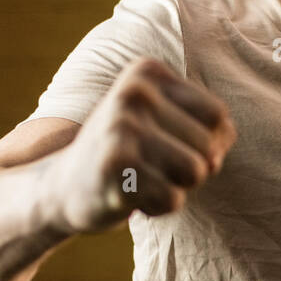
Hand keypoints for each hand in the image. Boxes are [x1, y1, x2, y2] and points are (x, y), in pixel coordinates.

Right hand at [53, 57, 237, 231]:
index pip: (218, 115)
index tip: (171, 145)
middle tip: (150, 166)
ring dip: (176, 187)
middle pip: (209, 146)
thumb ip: (208, 129)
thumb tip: (216, 158)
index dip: (208, 143)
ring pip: (196, 172)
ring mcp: (122, 128)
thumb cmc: (128, 153)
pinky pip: (173, 199)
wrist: (62, 187)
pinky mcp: (115, 167)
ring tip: (143, 178)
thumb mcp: (164, 122)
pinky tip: (129, 195)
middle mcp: (134, 93)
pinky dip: (157, 207)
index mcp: (148, 72)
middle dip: (189, 168)